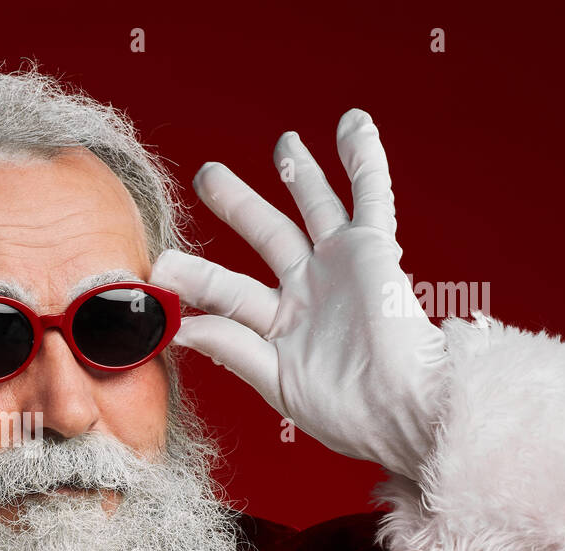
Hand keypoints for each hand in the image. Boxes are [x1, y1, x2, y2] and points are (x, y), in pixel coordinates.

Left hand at [152, 109, 448, 480]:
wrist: (404, 410)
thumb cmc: (346, 411)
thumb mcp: (277, 382)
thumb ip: (231, 347)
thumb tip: (179, 327)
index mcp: (279, 326)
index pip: (226, 292)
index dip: (194, 278)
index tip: (160, 266)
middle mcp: (308, 290)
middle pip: (265, 234)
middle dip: (238, 203)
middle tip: (207, 174)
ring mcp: (340, 267)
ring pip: (315, 208)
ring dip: (301, 173)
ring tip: (285, 143)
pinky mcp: (374, 251)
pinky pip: (371, 196)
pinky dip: (363, 159)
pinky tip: (353, 124)